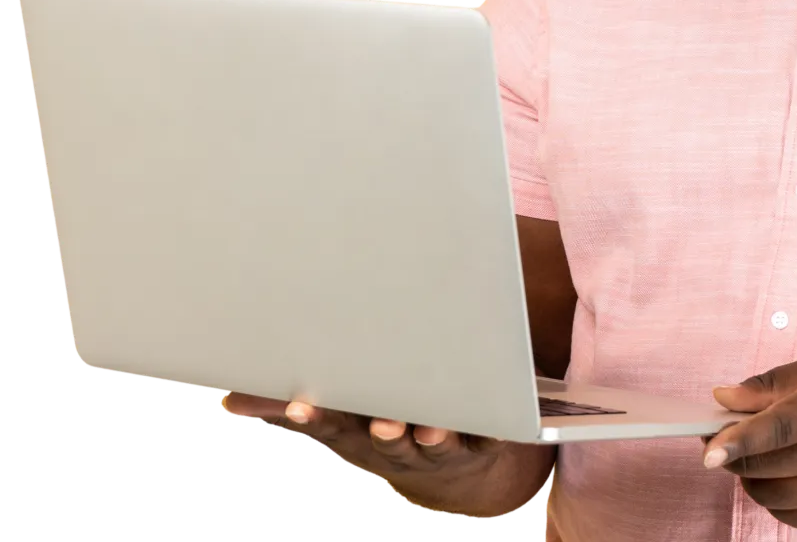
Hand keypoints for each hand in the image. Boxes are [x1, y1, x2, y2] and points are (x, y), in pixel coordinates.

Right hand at [222, 391, 509, 512]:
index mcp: (360, 436)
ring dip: (430, 437)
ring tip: (426, 429)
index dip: (317, 418)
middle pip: (386, 440)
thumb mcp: (340, 425)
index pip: (335, 427)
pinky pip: (486, 437)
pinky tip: (487, 424)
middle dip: (381, 432)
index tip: (300, 402)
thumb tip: (232, 398)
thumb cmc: (387, 436)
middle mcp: (398, 446)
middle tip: (379, 423)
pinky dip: (487, 432)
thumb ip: (288, 410)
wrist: (461, 475)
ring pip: (434, 446)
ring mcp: (439, 449)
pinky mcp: (482, 441)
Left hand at [698, 356, 796, 530]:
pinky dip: (772, 498)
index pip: (779, 427)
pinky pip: (789, 516)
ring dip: (749, 476)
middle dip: (731, 453)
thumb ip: (772, 384)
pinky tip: (779, 476)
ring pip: (772, 494)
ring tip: (752, 456)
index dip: (740, 438)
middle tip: (718, 439)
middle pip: (767, 464)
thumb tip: (722, 398)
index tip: (708, 449)